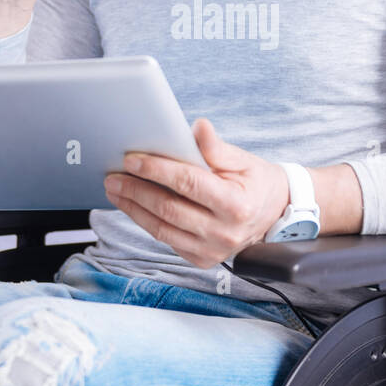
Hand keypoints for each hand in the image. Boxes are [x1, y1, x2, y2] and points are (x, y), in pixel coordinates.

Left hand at [103, 119, 289, 269]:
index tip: (132, 159)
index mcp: (236, 205)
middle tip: (113, 175)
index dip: (157, 170)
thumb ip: (216, 147)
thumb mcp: (243, 160)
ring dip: (133, 208)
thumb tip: (198, 127)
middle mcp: (224, 233)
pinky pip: (166, 239)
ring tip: (115, 189)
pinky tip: (132, 205)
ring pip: (161, 229)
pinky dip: (145, 221)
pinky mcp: (201, 259)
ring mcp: (211, 251)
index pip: (188, 184)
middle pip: (169, 209)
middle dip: (136, 190)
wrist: (273, 215)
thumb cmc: (255, 182)